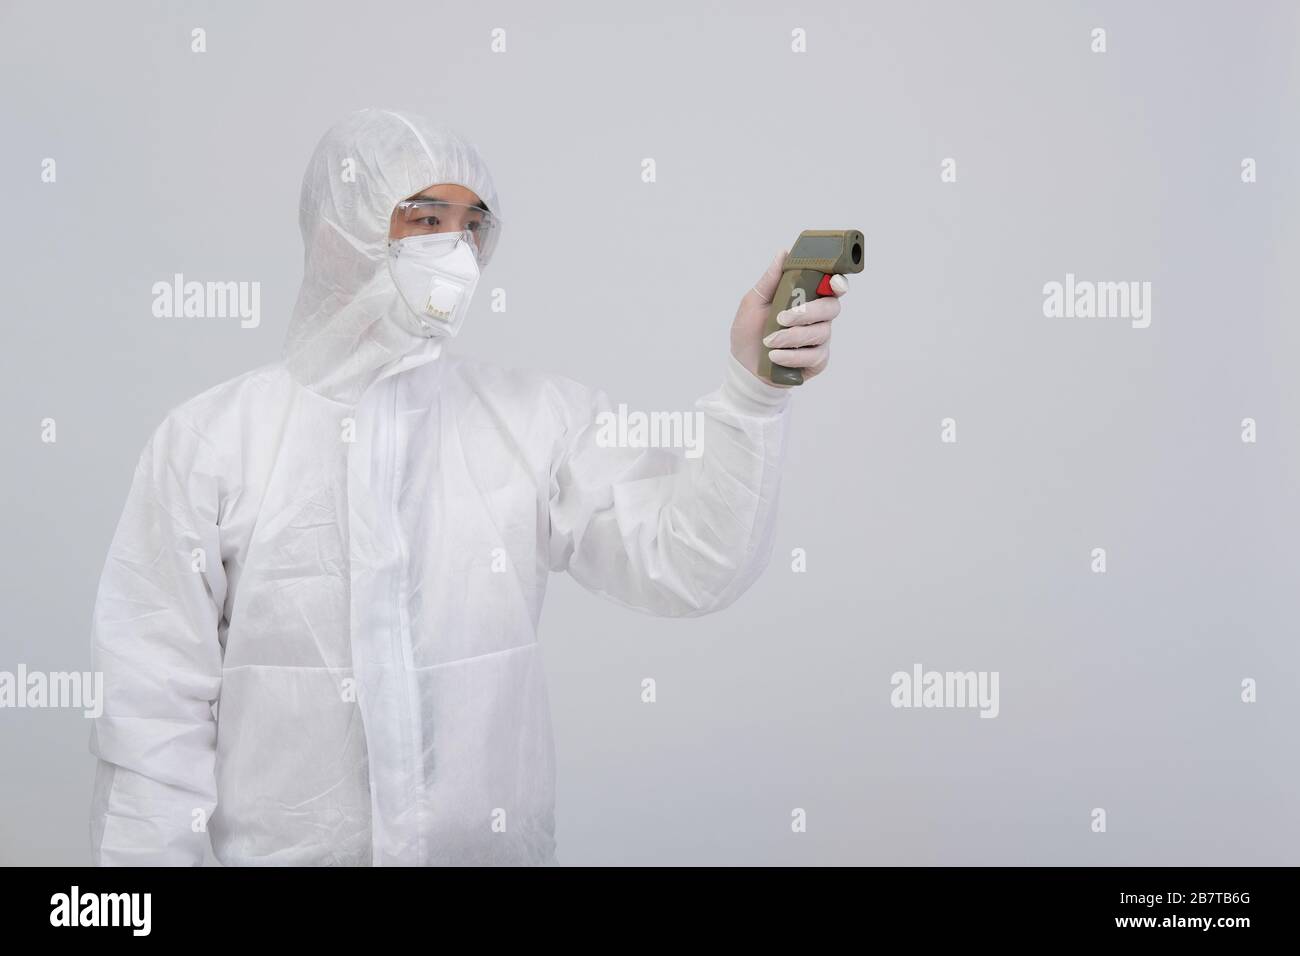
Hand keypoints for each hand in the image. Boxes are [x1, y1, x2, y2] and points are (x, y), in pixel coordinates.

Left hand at [729, 248, 849, 386]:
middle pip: (831, 308)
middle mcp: (818, 317)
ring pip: (820, 333)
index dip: (838, 283)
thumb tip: (783, 253)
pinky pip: (814, 356)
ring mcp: (819, 339)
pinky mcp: (817, 360)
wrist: (743, 365)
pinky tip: (775, 356)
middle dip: (807, 312)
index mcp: (807, 298)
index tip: (833, 283)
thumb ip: (771, 280)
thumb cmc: (750, 331)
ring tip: (769, 341)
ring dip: (792, 337)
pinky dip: (792, 356)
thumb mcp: (754, 302)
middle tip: (781, 318)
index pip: (832, 287)